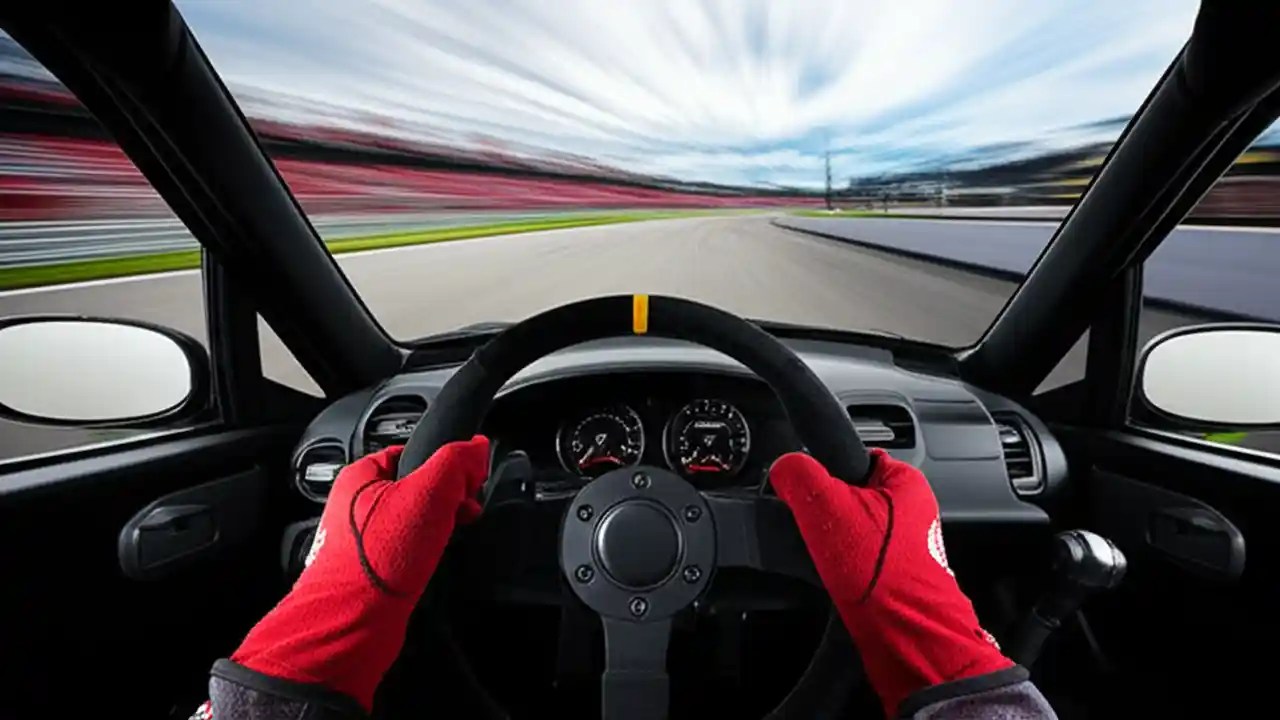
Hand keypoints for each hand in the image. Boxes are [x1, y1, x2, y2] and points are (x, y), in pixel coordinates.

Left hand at [231, 437, 489, 710]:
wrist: (351, 623)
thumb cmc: (376, 561)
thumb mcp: (429, 494)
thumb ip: (456, 463)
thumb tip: (476, 448)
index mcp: (360, 476)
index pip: (411, 451)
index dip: (445, 464)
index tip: (467, 479)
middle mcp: (355, 506)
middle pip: (415, 488)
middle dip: (446, 500)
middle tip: (462, 513)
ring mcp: (361, 540)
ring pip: (412, 522)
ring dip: (437, 529)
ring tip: (446, 541)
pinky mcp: (370, 570)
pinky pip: (405, 552)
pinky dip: (424, 555)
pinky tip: (431, 564)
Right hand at [769, 448, 1011, 715]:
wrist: (905, 637)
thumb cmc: (881, 574)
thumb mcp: (823, 505)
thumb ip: (797, 473)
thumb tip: (783, 467)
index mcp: (906, 482)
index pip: (855, 457)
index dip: (824, 471)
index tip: (807, 489)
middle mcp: (912, 512)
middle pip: (848, 497)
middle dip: (826, 514)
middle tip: (816, 528)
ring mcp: (906, 548)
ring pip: (850, 533)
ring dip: (832, 545)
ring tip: (828, 558)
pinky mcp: (895, 578)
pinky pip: (855, 563)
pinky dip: (841, 570)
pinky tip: (836, 580)